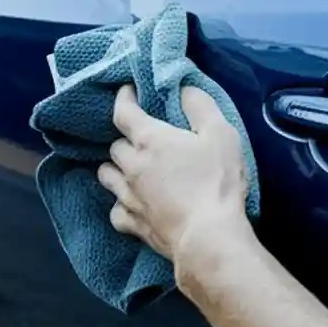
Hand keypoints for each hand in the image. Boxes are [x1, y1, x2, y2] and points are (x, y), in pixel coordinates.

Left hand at [97, 85, 251, 264]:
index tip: (128, 92)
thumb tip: (184, 89)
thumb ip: (201, 107)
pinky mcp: (132, 224)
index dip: (123, 99)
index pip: (123, 112)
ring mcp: (128, 197)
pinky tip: (131, 204)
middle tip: (141, 138)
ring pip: (107, 176)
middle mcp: (131, 166)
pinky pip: (115, 210)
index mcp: (149, 140)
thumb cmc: (216, 182)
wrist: (207, 236)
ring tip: (129, 168)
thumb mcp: (220, 135)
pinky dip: (120, 205)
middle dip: (125, 139)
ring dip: (115, 169)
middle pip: (115, 147)